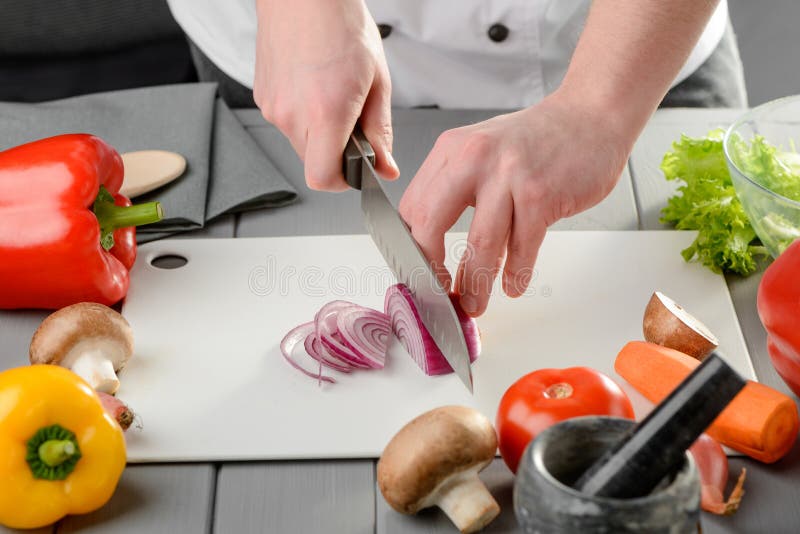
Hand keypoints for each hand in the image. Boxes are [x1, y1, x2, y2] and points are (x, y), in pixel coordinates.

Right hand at [254, 0, 398, 190]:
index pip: (322, 177)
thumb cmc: (340, 25)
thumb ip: (379, 131)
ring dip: (318, 131)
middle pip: (313, 162)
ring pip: (300, 142)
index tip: (357, 168)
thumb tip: (385, 166)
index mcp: (325, 113)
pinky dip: (302, 114)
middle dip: (335, 151)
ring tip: (331, 93)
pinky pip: (287, 121)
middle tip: (350, 119)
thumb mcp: (377, 81)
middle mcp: (292, 114)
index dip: (342, 181)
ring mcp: (273, 107)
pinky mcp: (262, 97)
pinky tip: (313, 85)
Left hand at [398, 92, 631, 316]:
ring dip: (476, 284)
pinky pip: (522, 247)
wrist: (591, 115)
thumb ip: (455, 186)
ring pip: (480, 244)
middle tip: (438, 293)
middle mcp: (474, 159)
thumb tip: (432, 243)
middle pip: (432, 225)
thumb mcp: (482, 149)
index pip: (413, 207)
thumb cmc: (537, 139)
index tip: (419, 272)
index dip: (411, 248)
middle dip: (430, 270)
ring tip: (474, 304)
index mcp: (452, 150)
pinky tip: (514, 285)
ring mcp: (509, 176)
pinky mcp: (541, 195)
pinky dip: (517, 273)